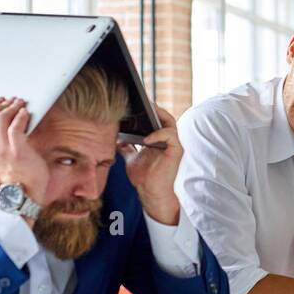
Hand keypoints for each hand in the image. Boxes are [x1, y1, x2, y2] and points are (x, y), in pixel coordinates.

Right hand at [0, 97, 50, 211]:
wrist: (23, 191)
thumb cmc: (13, 173)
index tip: (2, 101)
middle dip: (1, 104)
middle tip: (13, 100)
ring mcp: (2, 147)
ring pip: (1, 117)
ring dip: (12, 107)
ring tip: (20, 103)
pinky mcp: (17, 149)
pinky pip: (15, 126)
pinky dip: (20, 116)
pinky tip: (25, 113)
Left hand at [120, 105, 182, 225]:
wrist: (149, 192)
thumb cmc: (143, 177)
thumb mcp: (131, 157)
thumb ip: (127, 147)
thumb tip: (116, 137)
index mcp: (160, 140)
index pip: (158, 119)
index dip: (150, 110)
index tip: (138, 102)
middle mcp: (169, 141)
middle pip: (165, 117)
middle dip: (155, 108)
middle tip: (143, 101)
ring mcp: (174, 145)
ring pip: (170, 123)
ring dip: (159, 116)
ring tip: (147, 112)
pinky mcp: (176, 151)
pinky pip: (170, 136)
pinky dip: (159, 134)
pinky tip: (146, 138)